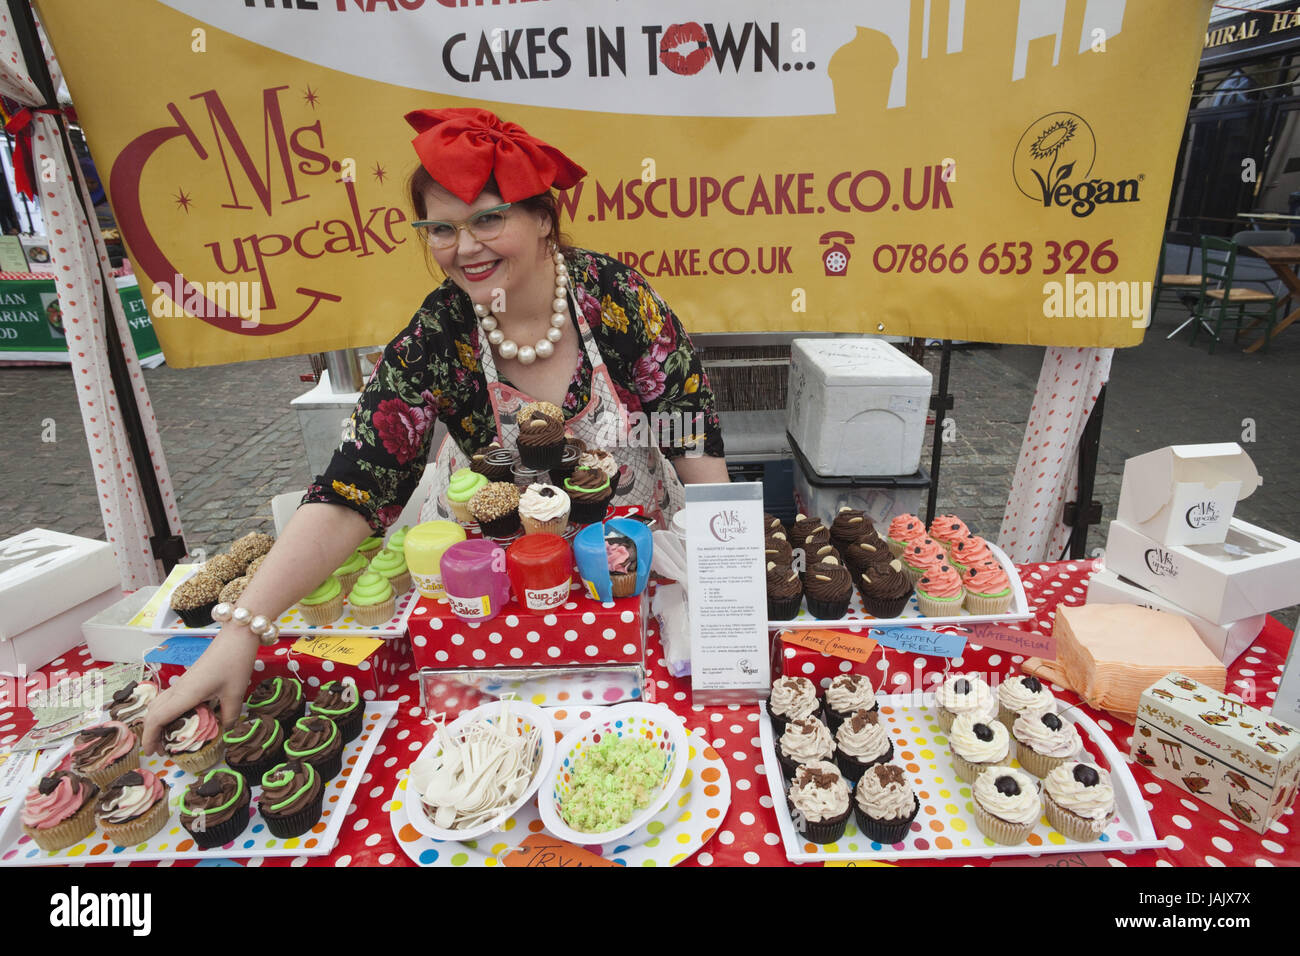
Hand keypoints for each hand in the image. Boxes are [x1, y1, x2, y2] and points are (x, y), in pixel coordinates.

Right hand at [140, 626, 258, 754]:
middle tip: (161, 749)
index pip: (157, 719)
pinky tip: (182, 719)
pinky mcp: (189, 679)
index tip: (152, 753)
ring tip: (169, 737)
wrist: (236, 636)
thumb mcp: (235, 694)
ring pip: (159, 704)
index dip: (150, 738)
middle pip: (152, 712)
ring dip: (158, 721)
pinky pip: (169, 698)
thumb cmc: (234, 663)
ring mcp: (182, 682)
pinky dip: (167, 711)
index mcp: (185, 694)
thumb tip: (226, 733)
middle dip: (151, 733)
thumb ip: (229, 716)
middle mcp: (178, 688)